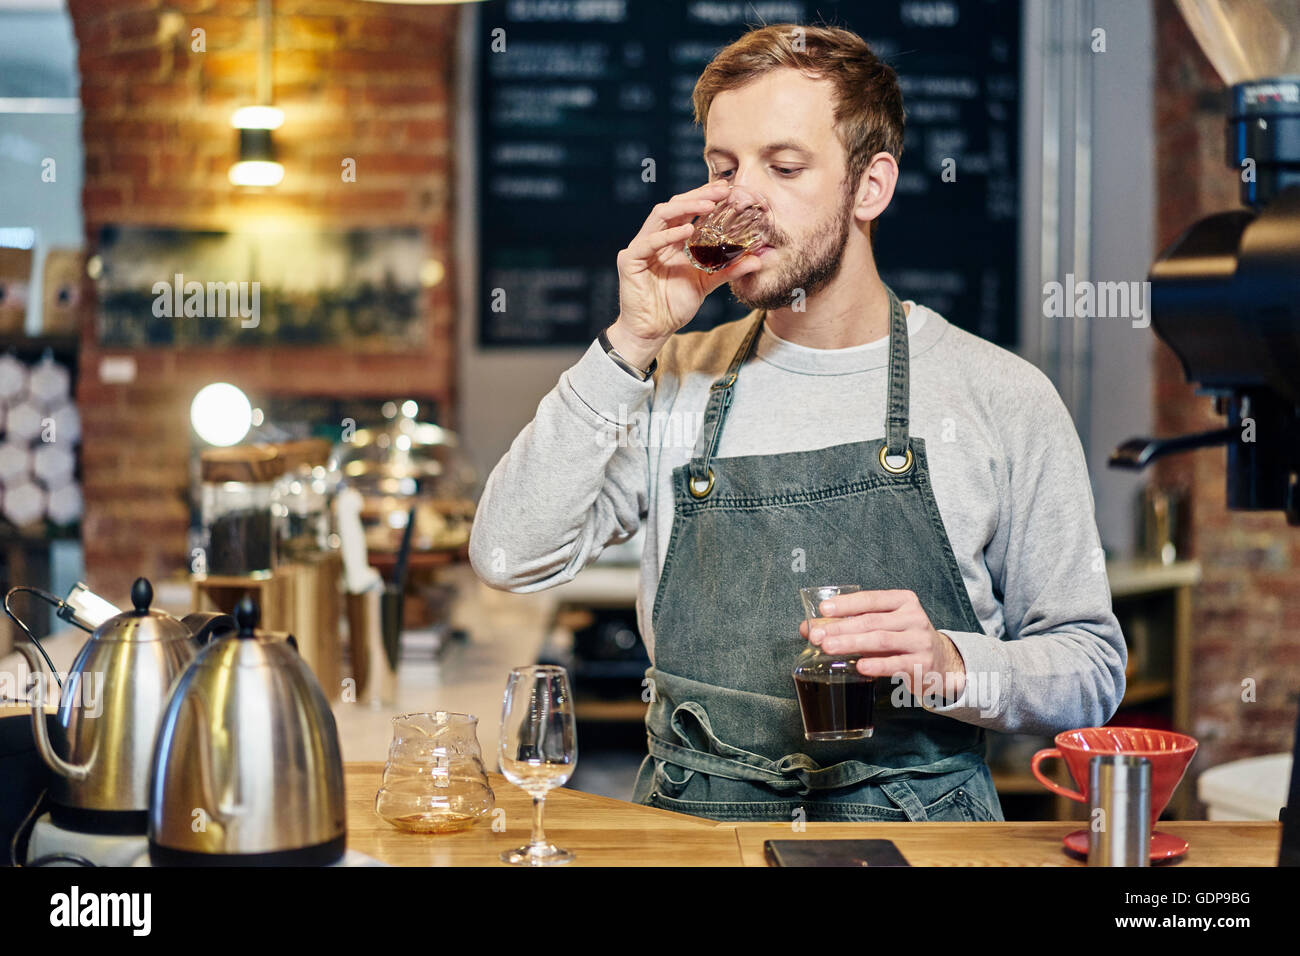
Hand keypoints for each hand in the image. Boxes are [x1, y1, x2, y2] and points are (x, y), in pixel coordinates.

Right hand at [607, 182, 764, 368]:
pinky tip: (687, 230)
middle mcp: (655, 239)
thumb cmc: (674, 307)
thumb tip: (756, 261)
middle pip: (675, 206)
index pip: (687, 211)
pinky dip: (667, 235)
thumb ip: (727, 270)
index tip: (727, 190)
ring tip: (708, 205)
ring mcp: (641, 247)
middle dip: (698, 196)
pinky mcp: (630, 260)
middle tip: (721, 191)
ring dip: (685, 207)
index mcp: (671, 241)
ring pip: (661, 216)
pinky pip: (648, 242)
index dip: (705, 197)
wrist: (653, 331)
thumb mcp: (706, 284)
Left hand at [798, 589, 966, 702]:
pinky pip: (896, 664)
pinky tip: (860, 666)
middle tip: (817, 636)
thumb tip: (809, 629)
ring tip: (829, 648)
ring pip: (881, 640)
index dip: (846, 604)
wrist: (941, 662)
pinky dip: (877, 664)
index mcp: (903, 601)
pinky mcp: (922, 664)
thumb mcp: (881, 627)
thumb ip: (849, 625)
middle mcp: (913, 617)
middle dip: (841, 628)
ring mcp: (919, 640)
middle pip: (871, 621)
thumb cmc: (902, 640)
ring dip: (852, 644)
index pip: (871, 599)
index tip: (823, 610)